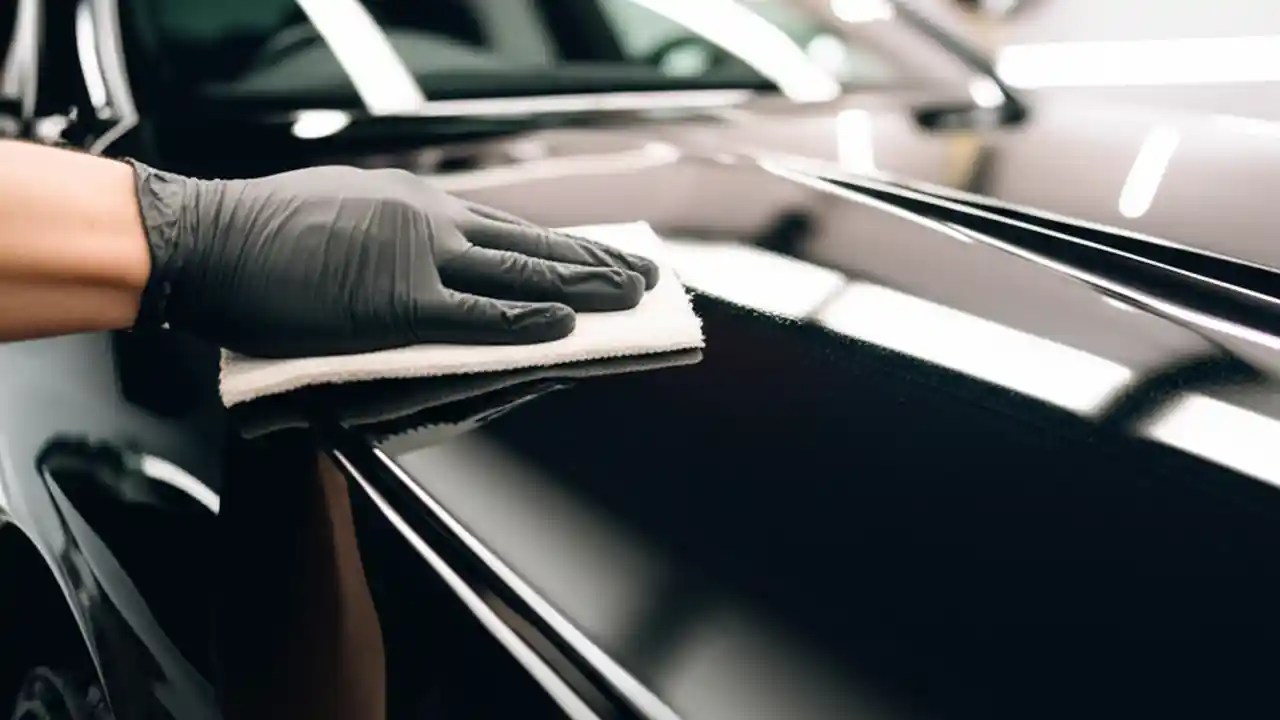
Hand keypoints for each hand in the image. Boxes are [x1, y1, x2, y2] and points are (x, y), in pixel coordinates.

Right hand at [129, 162, 658, 357]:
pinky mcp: (396, 301)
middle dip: (594, 263)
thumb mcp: (344, 212)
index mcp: (416, 204)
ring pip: (519, 274)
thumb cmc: (261, 237)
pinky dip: (525, 321)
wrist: (204, 240)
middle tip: (645, 275)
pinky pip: (476, 315)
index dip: (561, 245)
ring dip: (581, 287)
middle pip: (531, 245)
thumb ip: (397, 239)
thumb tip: (436, 260)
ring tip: (632, 298)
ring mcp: (416, 258)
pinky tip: (566, 327)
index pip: (509, 227)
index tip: (601, 253)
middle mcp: (428, 221)